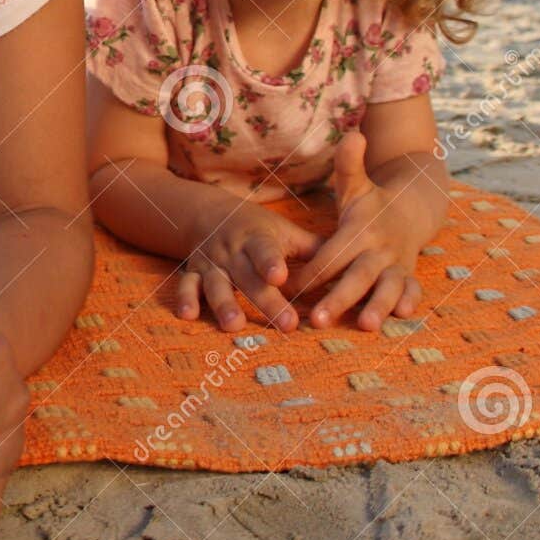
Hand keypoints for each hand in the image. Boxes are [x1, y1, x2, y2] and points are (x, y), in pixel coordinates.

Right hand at [177, 198, 320, 332]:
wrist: (207, 213)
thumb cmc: (257, 228)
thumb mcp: (284, 231)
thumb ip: (314, 250)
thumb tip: (354, 263)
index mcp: (256, 238)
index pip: (264, 250)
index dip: (270, 262)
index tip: (281, 277)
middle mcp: (232, 251)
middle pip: (248, 277)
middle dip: (266, 301)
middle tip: (287, 324)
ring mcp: (211, 263)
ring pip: (216, 284)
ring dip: (223, 304)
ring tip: (234, 325)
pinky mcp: (193, 272)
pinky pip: (187, 285)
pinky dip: (185, 299)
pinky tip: (188, 315)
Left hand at [281, 131, 423, 330]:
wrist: (411, 210)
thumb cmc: (368, 201)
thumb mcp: (355, 183)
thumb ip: (348, 164)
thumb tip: (352, 133)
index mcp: (359, 230)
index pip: (331, 254)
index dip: (311, 271)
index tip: (290, 288)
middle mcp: (379, 250)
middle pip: (357, 277)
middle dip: (338, 298)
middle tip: (317, 320)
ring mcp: (397, 265)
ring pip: (388, 288)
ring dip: (377, 306)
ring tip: (365, 325)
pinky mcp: (409, 276)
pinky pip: (411, 291)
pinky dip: (409, 302)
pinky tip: (401, 316)